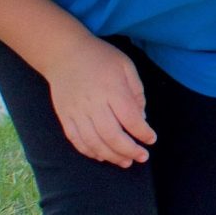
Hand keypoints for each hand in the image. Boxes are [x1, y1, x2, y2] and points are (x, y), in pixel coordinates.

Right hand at [45, 36, 156, 166]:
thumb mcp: (126, 66)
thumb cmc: (100, 58)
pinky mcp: (64, 115)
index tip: (151, 139)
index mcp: (112, 89)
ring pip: (93, 141)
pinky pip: (75, 139)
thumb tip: (141, 118)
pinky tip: (102, 156)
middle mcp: (93, 103)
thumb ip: (136, 92)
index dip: (143, 133)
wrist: (64, 53)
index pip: (130, 119)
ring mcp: (76, 111)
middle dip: (129, 150)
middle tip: (142, 157)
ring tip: (125, 162)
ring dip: (111, 156)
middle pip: (111, 135)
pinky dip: (89, 151)